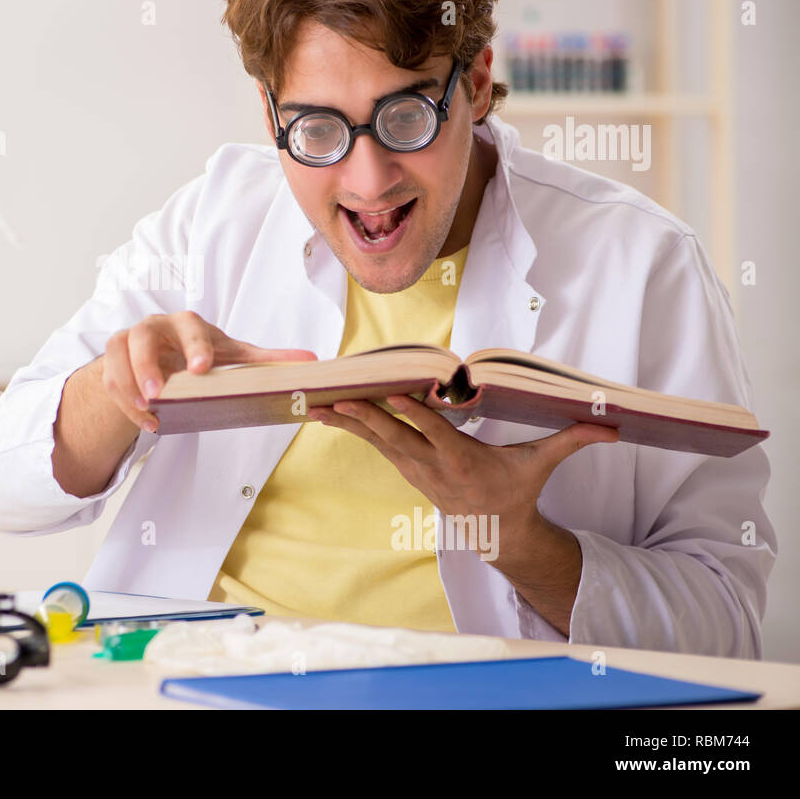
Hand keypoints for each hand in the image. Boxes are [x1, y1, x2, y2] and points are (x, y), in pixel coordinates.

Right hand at [102, 311, 317, 431]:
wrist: (160, 353)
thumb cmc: (199, 352)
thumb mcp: (231, 356)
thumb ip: (266, 360)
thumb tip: (312, 362)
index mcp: (187, 323)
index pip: (190, 328)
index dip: (194, 347)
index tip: (201, 369)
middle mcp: (155, 327)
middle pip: (143, 336)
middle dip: (147, 365)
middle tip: (158, 395)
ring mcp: (129, 341)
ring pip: (118, 355)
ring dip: (128, 385)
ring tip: (147, 412)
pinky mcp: (112, 360)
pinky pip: (110, 378)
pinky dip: (124, 402)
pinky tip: (145, 422)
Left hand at [308, 393, 618, 541]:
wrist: (497, 532)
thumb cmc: (518, 490)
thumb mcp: (542, 465)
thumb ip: (571, 440)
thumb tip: (609, 425)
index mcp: (463, 462)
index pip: (435, 434)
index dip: (414, 415)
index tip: (394, 395)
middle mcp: (433, 467)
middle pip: (396, 439)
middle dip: (366, 420)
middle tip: (338, 401)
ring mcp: (416, 471)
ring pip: (379, 443)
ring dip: (348, 424)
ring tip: (318, 406)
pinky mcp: (408, 469)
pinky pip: (377, 446)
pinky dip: (354, 429)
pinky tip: (330, 414)